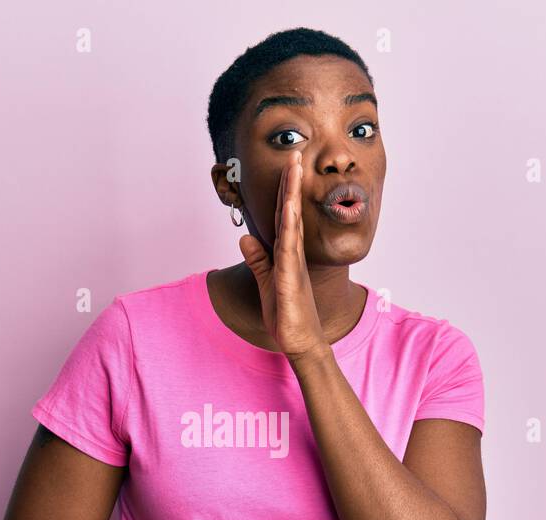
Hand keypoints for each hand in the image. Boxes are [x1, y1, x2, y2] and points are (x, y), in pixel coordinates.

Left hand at [237, 150, 328, 359]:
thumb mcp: (266, 281)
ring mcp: (293, 262)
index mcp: (286, 252)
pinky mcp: (290, 276)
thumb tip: (245, 238)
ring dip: (291, 193)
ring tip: (294, 166)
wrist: (300, 340)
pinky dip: (288, 225)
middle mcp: (293, 252)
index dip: (284, 190)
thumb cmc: (286, 313)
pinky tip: (287, 206)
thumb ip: (257, 259)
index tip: (287, 166)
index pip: (283, 215)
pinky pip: (288, 245)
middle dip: (292, 181)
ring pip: (291, 220)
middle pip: (290, 210)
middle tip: (295, 153)